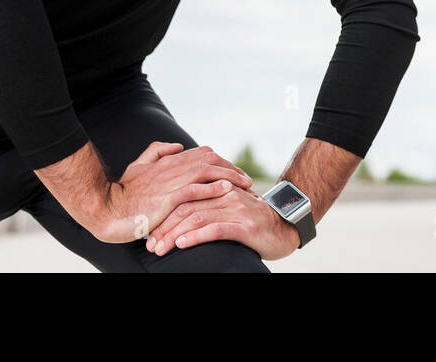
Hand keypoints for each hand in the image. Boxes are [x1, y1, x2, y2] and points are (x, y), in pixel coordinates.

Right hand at [92, 141, 253, 243]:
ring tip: (245, 185)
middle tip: (247, 180)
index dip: (222, 161)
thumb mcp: (138, 166)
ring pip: (206, 172)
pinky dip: (213, 188)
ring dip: (229, 177)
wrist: (106, 209)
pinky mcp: (167, 198)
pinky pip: (195, 190)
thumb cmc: (123, 192)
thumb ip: (157, 152)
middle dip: (232, 168)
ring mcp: (170, 182)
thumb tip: (177, 146)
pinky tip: (226, 190)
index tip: (234, 172)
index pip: (203, 154)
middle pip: (210, 160)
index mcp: (167, 161)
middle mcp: (171, 167)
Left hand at [144, 183, 301, 259]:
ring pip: (197, 218)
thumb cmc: (253, 219)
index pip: (184, 196)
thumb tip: (181, 211)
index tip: (150, 229)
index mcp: (218, 187)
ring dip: (174, 234)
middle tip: (150, 244)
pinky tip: (182, 244)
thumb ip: (209, 201)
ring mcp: (235, 209)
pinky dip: (196, 236)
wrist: (286, 227)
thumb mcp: (230, 205)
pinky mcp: (244, 226)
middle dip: (164, 226)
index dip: (164, 213)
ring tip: (160, 248)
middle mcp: (225, 194)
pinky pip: (215, 229)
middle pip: (186, 206)